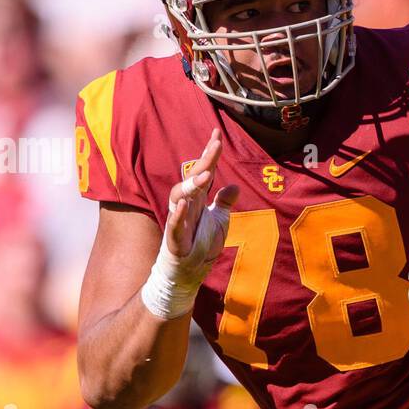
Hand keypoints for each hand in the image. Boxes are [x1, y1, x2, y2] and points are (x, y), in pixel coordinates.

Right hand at [166, 127, 237, 259]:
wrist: (187, 274)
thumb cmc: (200, 247)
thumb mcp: (219, 222)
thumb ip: (224, 204)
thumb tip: (234, 186)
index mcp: (198, 201)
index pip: (204, 172)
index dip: (210, 154)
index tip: (217, 133)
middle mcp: (186, 206)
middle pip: (193, 178)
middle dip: (204, 161)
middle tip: (215, 144)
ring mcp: (179, 222)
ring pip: (179, 197)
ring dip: (191, 184)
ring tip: (205, 175)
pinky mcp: (175, 241)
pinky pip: (174, 224)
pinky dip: (178, 214)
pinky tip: (185, 203)